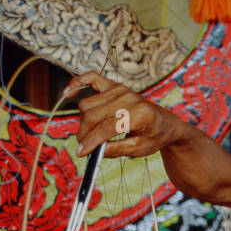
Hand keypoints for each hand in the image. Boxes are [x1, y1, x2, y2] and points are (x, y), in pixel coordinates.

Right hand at [63, 71, 179, 159]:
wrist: (165, 122)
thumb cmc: (153, 136)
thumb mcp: (140, 149)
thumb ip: (117, 150)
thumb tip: (94, 150)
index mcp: (140, 115)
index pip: (106, 127)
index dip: (91, 141)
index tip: (80, 153)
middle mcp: (129, 98)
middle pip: (93, 115)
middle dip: (84, 134)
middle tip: (84, 147)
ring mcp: (120, 89)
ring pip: (87, 104)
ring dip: (82, 121)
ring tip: (88, 134)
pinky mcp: (114, 85)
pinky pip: (91, 78)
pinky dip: (77, 83)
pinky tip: (66, 93)